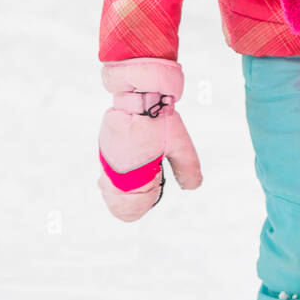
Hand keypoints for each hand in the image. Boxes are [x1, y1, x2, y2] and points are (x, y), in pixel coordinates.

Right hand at [98, 58, 202, 221]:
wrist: (139, 89)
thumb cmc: (159, 119)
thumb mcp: (180, 145)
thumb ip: (187, 168)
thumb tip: (193, 187)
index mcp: (128, 173)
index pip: (128, 209)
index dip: (144, 204)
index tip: (157, 188)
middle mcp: (113, 168)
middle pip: (118, 201)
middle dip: (135, 197)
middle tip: (152, 180)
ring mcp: (107, 156)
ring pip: (112, 185)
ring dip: (128, 184)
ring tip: (146, 167)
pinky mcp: (106, 144)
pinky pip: (111, 169)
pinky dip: (122, 171)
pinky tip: (137, 158)